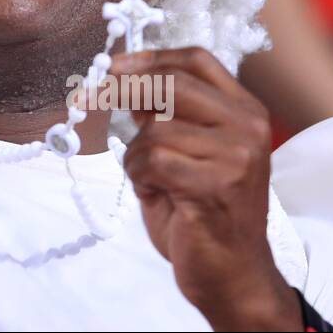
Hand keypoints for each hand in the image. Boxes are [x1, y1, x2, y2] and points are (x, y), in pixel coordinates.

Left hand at [111, 47, 301, 330]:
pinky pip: (153, 160)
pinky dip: (140, 176)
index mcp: (244, 110)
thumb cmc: (202, 211)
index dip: (150, 58)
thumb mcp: (186, 152)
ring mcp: (237, 155)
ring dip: (136, 156)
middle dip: (120, 89)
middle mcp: (248, 126)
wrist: (232, 274)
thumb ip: (164, 115)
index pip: (196, 60)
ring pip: (155, 129)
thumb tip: (124, 81)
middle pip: (171, 84)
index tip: (112, 66)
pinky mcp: (216, 184)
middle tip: (84, 98)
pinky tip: (156, 193)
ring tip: (152, 181)